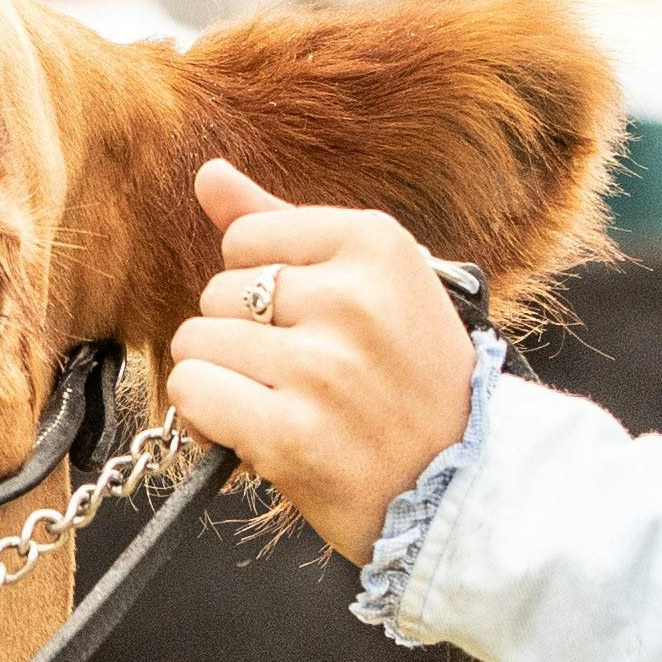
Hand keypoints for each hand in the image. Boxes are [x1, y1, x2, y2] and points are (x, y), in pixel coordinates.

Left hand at [164, 156, 477, 566]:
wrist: (468, 487)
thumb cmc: (414, 381)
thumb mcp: (376, 284)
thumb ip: (285, 226)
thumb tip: (208, 174)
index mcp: (378, 243)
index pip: (245, 237)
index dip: (261, 288)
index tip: (312, 324)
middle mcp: (352, 298)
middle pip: (216, 292)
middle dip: (240, 338)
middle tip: (304, 378)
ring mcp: (322, 368)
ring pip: (195, 342)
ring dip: (221, 380)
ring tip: (281, 405)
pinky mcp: (292, 435)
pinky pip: (193, 393)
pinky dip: (206, 419)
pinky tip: (254, 434)